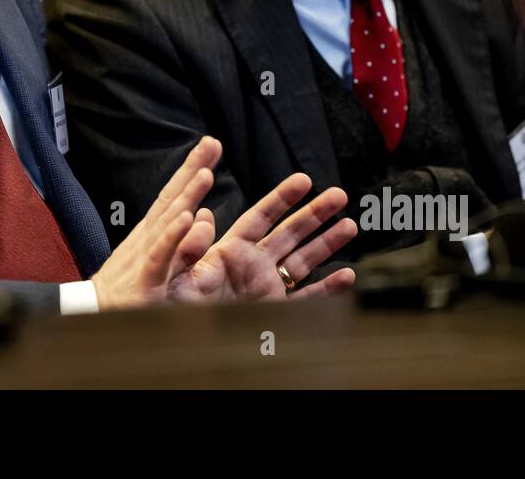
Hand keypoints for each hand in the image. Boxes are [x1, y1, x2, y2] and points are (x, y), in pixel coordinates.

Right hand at [90, 137, 221, 310]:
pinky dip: (172, 237)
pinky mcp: (145, 279)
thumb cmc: (128, 289)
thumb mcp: (161, 262)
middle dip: (192, 170)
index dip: (191, 169)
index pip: (174, 194)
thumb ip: (186, 242)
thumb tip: (204, 214)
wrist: (93, 314)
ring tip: (205, 174)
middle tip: (212, 143)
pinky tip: (186, 219)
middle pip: (173, 198)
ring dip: (186, 196)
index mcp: (152, 232)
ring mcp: (146, 255)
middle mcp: (148, 237)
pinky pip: (160, 255)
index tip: (209, 144)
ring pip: (168, 222)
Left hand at [167, 173, 357, 301]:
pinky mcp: (276, 313)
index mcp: (231, 251)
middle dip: (315, 213)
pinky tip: (348, 276)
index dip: (282, 198)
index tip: (304, 180)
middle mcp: (253, 266)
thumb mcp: (178, 276)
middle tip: (339, 194)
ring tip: (351, 225)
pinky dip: (327, 289)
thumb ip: (189, 249)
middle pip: (290, 233)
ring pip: (304, 260)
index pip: (261, 217)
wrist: (182, 345)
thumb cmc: (174, 310)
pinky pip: (306, 299)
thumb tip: (201, 216)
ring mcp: (267, 288)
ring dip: (327, 243)